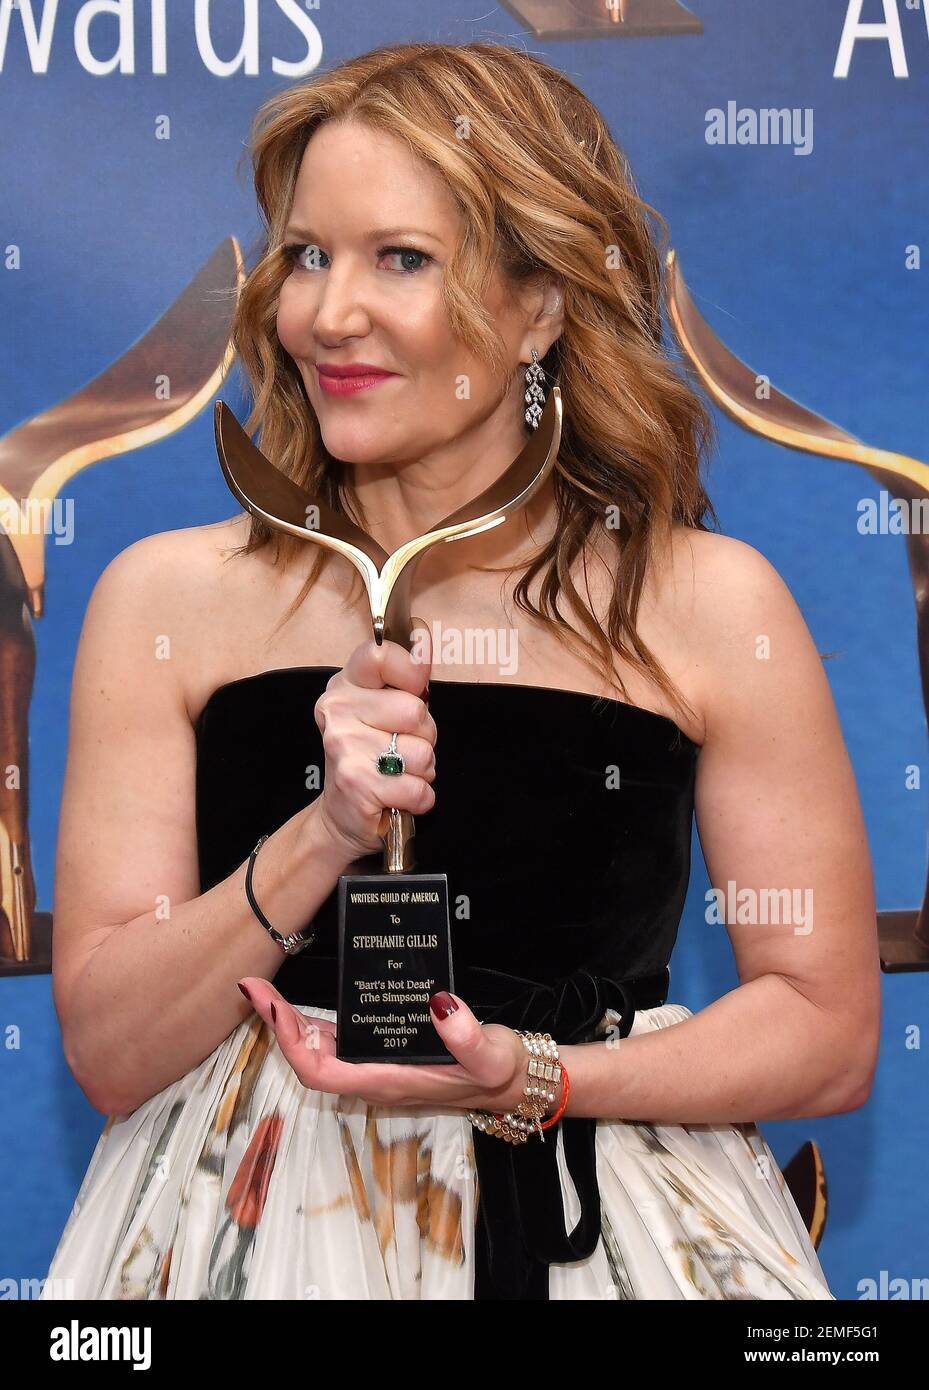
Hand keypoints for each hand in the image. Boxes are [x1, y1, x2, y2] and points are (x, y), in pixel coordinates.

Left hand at [237, 978, 529, 1114]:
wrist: (512, 1083)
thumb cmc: (500, 1071)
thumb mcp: (491, 1055)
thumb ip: (467, 1036)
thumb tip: (440, 1005)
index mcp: (389, 1082)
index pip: (321, 1072)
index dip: (291, 1043)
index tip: (273, 1008)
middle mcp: (374, 1079)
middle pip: (309, 1061)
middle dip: (279, 1027)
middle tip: (256, 987)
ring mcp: (376, 1069)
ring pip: (318, 1053)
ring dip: (290, 1026)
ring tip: (267, 991)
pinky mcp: (383, 1055)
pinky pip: (336, 1045)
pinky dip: (313, 1025)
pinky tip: (303, 1005)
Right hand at [310, 624, 435, 863]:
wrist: (341, 815)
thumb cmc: (369, 757)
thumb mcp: (380, 711)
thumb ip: (402, 680)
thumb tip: (424, 639)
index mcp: (344, 687)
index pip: (380, 656)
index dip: (411, 670)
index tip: (417, 686)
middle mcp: (338, 712)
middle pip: (415, 710)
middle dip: (424, 735)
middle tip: (402, 747)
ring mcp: (345, 748)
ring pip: (423, 753)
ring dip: (422, 769)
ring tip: (399, 773)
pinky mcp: (359, 785)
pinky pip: (419, 787)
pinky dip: (419, 797)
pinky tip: (398, 795)